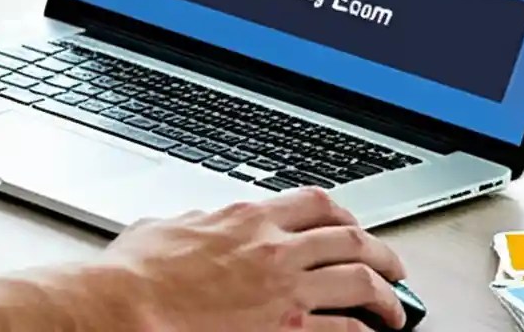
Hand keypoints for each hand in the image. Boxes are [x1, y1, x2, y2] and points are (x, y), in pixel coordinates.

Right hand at [99, 188, 407, 330]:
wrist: (127, 307)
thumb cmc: (136, 273)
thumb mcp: (164, 227)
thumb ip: (193, 221)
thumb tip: (198, 220)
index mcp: (246, 217)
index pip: (314, 203)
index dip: (343, 214)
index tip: (350, 225)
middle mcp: (275, 247)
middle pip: (350, 239)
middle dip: (380, 252)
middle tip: (392, 267)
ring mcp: (285, 289)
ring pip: (360, 281)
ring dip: (386, 295)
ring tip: (395, 310)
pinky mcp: (287, 329)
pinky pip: (343, 330)